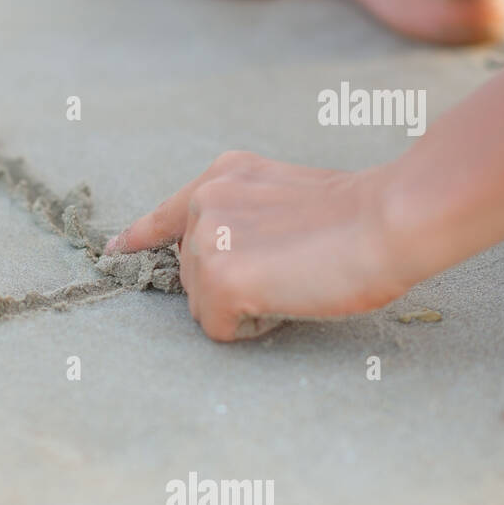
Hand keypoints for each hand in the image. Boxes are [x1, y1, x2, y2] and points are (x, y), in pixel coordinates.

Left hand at [104, 151, 407, 339]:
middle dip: (233, 283)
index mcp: (223, 177)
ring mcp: (205, 241)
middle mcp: (203, 203)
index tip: (114, 249)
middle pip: (192, 273)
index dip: (139, 237)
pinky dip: (250, 327)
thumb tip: (222, 256)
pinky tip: (288, 296)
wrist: (389, 219)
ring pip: (203, 303)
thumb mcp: (286, 196)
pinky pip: (217, 327)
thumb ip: (246, 215)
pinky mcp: (215, 281)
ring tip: (295, 275)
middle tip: (292, 266)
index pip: (166, 213)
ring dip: (244, 304)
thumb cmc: (360, 216)